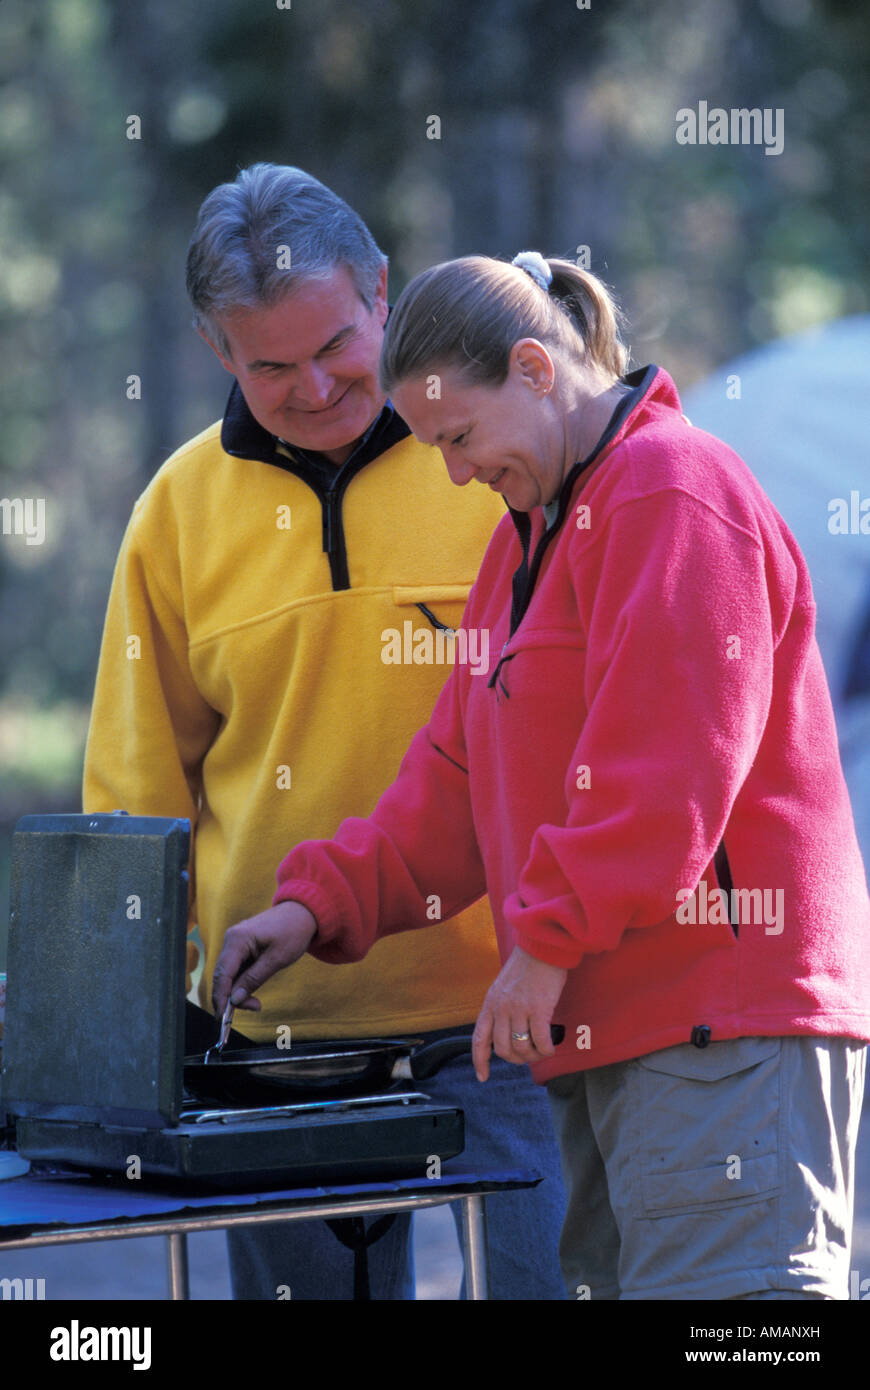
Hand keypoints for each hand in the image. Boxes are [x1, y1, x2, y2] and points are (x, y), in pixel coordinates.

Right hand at [211, 901, 317, 1015]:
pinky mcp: (241, 946)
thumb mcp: (277, 959)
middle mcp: (231, 939)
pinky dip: (241, 982)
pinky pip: (235, 968)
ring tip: (256, 1003)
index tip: (223, 1017)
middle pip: (222, 975)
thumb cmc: (293, 931)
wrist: (303, 911)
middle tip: (254, 1008)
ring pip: (227, 974)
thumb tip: (235, 999)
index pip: (222, 973)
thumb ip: (254, 979)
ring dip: (237, 991)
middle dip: (231, 996)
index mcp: (238, 939)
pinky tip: (251, 991)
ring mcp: (235, 941)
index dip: (221, 997)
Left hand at [472, 946, 566, 1081]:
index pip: (479, 1039)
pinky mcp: (539, 1008)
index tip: (483, 1077)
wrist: (543, 946)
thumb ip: (501, 1008)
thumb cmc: (527, 965)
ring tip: (542, 1050)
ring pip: (522, 1048)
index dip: (480, 1061)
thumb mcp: (503, 986)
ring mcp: (519, 1009)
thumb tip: (508, 1033)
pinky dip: (546, 1049)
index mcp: (490, 1003)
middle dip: (517, 1059)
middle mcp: (501, 1008)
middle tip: (529, 1055)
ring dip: (533, 1056)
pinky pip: (541, 1041)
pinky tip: (551, 1047)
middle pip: (503, 1049)